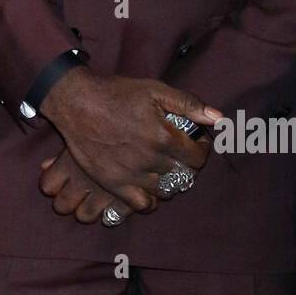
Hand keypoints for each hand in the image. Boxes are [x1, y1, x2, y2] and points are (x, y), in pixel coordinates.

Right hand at [40, 70, 222, 212]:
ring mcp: (132, 174)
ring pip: (165, 191)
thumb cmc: (116, 93)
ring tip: (165, 170)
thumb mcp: (154, 90)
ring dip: (170, 183)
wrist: (76, 103)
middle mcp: (151, 159)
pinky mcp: (113, 184)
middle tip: (179, 156)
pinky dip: (150, 201)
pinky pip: (141, 204)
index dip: (202, 151)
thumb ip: (188, 104)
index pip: (198, 158)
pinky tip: (150, 189)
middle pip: (183, 175)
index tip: (197, 144)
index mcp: (164, 136)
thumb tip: (219, 119)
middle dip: (186, 165)